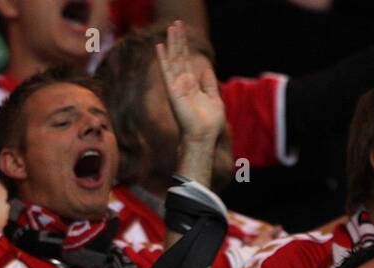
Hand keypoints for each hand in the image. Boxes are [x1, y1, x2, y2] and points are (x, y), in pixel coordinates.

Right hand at [155, 21, 224, 147]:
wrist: (204, 137)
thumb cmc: (209, 123)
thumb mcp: (214, 98)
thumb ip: (209, 83)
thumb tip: (205, 70)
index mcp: (191, 85)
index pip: (186, 62)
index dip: (184, 47)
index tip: (182, 33)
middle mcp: (181, 84)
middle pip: (178, 57)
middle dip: (178, 40)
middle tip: (175, 23)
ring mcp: (176, 87)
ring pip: (173, 61)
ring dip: (172, 44)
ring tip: (171, 27)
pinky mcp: (174, 92)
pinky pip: (167, 72)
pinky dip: (163, 59)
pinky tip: (159, 47)